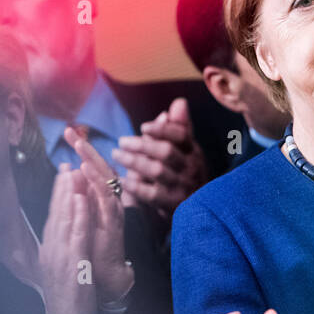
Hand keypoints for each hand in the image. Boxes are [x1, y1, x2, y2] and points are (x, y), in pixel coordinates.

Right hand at [37, 167, 96, 313]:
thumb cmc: (67, 296)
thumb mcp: (63, 268)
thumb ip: (63, 248)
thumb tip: (64, 231)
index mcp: (50, 250)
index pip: (53, 216)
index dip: (58, 194)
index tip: (65, 172)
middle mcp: (51, 250)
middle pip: (56, 214)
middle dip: (62, 188)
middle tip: (68, 164)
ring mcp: (60, 257)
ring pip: (64, 220)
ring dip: (68, 195)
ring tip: (73, 173)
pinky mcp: (72, 265)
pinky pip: (76, 235)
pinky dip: (77, 216)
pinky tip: (80, 200)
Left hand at [64, 126, 133, 304]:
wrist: (105, 280)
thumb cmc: (93, 252)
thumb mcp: (83, 221)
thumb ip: (79, 200)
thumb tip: (68, 177)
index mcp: (98, 200)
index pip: (90, 169)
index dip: (81, 151)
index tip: (68, 133)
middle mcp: (107, 202)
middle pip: (99, 168)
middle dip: (85, 149)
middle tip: (72, 131)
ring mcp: (112, 212)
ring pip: (104, 180)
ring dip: (92, 161)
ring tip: (79, 144)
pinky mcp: (113, 223)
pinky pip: (106, 200)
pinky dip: (97, 184)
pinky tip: (86, 171)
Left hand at [112, 98, 208, 231]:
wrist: (197, 211)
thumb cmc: (186, 173)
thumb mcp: (187, 151)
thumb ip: (180, 127)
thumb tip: (179, 102)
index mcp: (193, 152)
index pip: (180, 136)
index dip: (162, 130)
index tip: (143, 127)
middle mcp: (191, 168)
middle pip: (166, 151)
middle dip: (141, 144)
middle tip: (121, 141)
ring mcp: (182, 187)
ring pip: (156, 170)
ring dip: (133, 161)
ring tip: (116, 154)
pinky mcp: (172, 205)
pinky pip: (150, 194)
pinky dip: (134, 185)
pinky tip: (121, 180)